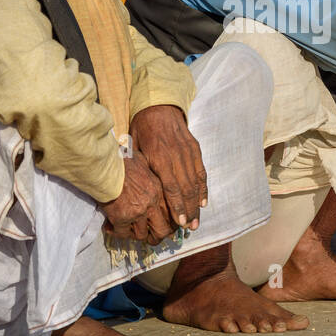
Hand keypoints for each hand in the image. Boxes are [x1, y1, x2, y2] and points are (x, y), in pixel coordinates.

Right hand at [99, 152, 173, 244]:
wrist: (105, 166)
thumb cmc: (122, 161)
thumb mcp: (145, 164)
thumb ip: (151, 176)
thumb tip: (150, 179)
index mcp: (159, 191)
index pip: (172, 215)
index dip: (170, 224)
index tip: (165, 227)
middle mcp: (151, 204)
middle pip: (162, 231)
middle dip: (157, 237)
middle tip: (150, 237)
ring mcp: (137, 213)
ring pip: (142, 235)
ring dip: (135, 235)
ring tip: (128, 231)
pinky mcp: (121, 218)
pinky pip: (122, 234)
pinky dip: (117, 233)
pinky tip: (111, 228)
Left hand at [130, 104, 207, 229]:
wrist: (159, 106)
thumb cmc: (142, 128)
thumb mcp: (134, 147)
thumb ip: (138, 168)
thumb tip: (133, 191)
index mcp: (160, 157)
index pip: (171, 187)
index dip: (177, 206)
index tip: (180, 222)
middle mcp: (177, 156)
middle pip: (186, 189)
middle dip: (189, 210)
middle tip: (190, 228)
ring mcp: (188, 152)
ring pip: (196, 182)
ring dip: (197, 203)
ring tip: (197, 221)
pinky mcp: (195, 149)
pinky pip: (201, 172)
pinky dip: (203, 188)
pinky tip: (203, 202)